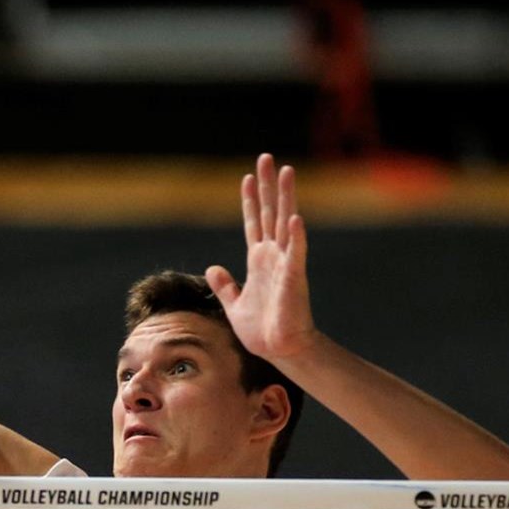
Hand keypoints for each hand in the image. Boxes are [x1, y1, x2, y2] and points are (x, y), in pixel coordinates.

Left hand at [205, 154, 317, 362]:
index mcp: (258, 261)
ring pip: (285, 222)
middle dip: (267, 186)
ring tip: (287, 171)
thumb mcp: (234, 304)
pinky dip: (295, 235)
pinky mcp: (293, 278)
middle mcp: (272, 256)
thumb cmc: (260, 329)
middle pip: (269, 213)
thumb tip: (213, 268)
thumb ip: (225, 285)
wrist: (279, 349)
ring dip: (285, 197)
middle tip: (266, 158)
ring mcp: (284, 264)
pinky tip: (295, 216)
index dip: (249, 200)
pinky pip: (295, 253)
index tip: (247, 177)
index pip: (253, 222)